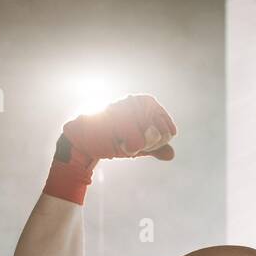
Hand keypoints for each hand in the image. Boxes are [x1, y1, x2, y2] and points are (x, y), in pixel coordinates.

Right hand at [62, 94, 177, 161]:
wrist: (84, 140)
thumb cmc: (112, 138)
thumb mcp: (138, 144)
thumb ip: (156, 147)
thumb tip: (171, 154)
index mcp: (148, 103)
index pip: (170, 131)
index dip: (158, 143)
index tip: (142, 140)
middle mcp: (140, 101)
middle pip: (162, 134)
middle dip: (149, 145)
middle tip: (131, 141)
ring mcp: (130, 107)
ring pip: (152, 137)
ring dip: (138, 147)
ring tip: (123, 140)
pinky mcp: (120, 116)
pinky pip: (139, 142)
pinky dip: (130, 148)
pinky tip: (118, 142)